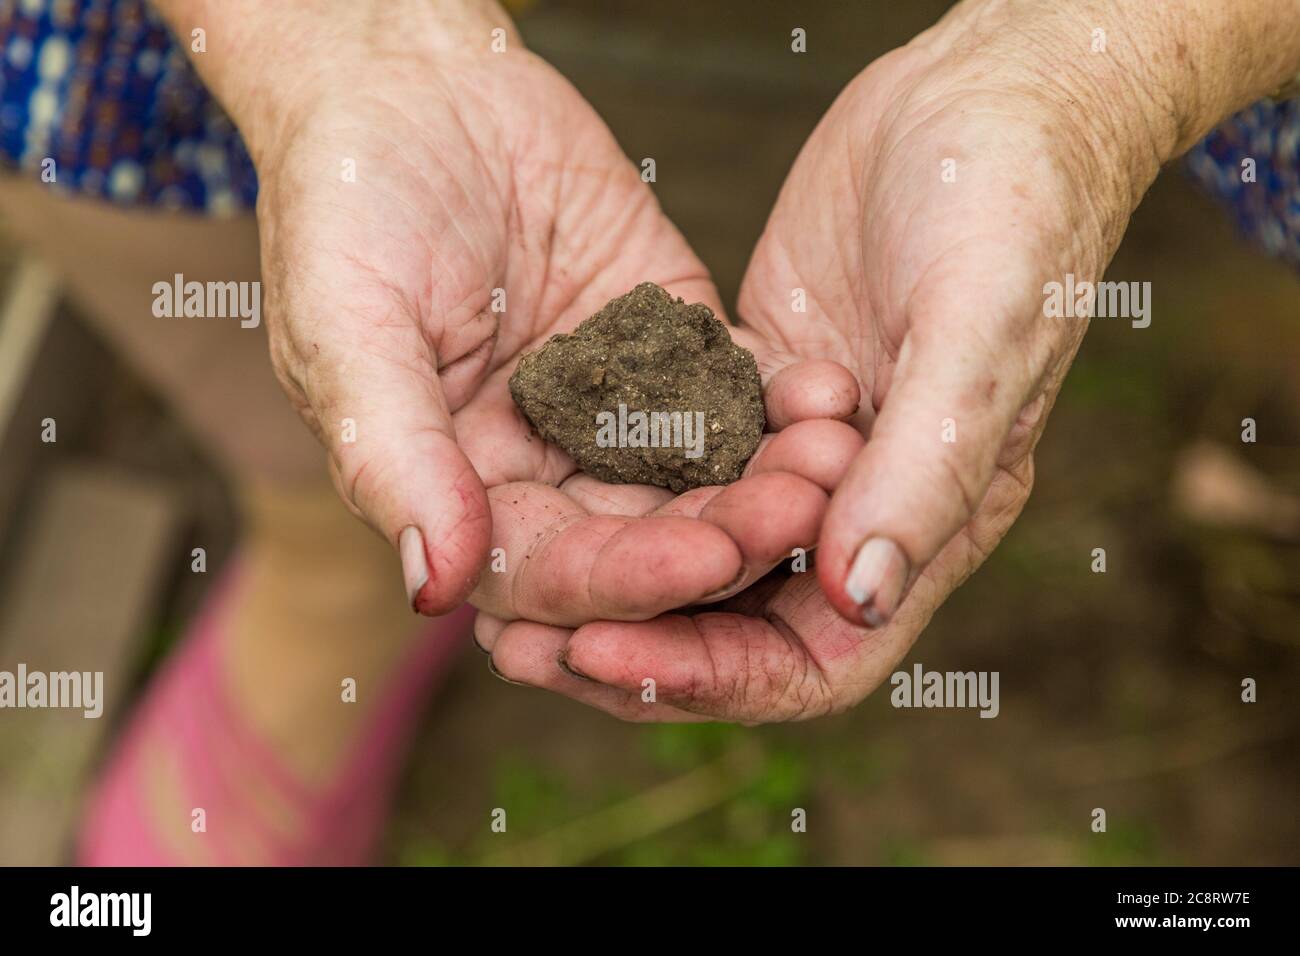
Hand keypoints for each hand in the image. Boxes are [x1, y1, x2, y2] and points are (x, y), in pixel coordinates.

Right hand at [222, 3, 857, 614]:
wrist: (412, 84)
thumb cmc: (349, 201)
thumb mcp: (348, 327)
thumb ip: (393, 457)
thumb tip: (432, 586)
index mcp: (461, 487)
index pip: (546, 571)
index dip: (623, 579)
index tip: (702, 559)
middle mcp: (544, 465)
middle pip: (643, 540)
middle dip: (723, 535)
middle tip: (802, 513)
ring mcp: (614, 408)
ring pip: (699, 477)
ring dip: (767, 480)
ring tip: (831, 459)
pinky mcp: (668, 344)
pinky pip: (731, 389)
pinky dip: (778, 401)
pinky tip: (827, 396)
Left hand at [478, 0, 1187, 719]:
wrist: (984, 92)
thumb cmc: (1013, 206)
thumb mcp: (981, 328)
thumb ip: (926, 468)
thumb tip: (860, 597)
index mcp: (932, 520)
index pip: (817, 655)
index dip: (711, 674)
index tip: (600, 655)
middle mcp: (862, 499)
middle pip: (738, 616)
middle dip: (634, 638)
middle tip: (518, 638)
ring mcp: (801, 443)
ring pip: (696, 540)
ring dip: (612, 566)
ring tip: (504, 575)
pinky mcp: (751, 380)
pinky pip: (677, 450)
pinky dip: (617, 473)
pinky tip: (529, 475)